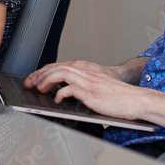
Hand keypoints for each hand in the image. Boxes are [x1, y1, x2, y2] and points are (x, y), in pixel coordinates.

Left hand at [24, 60, 146, 120]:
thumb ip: (82, 84)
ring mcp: (88, 81)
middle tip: (29, 83)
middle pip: (56, 67)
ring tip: (39, 89)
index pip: (59, 65)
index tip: (34, 78)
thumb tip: (64, 91)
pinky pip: (70, 89)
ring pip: (60, 73)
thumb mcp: (97, 85)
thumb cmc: (118, 95)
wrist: (135, 99)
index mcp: (86, 69)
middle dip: (39, 74)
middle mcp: (85, 72)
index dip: (44, 71)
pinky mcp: (90, 92)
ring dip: (46, 80)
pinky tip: (57, 99)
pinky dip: (61, 93)